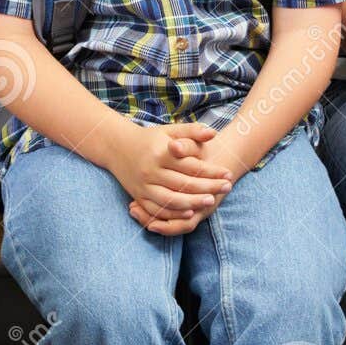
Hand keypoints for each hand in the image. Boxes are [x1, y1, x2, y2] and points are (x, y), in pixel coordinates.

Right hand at [107, 121, 231, 224]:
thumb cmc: (150, 139)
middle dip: (207, 187)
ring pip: (171, 200)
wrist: (117, 147)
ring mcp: (143, 186)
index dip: (211, 171)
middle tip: (227, 187)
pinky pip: (157, 210)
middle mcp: (151, 171)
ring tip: (211, 201)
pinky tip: (190, 213)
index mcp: (161, 154)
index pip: (191, 166)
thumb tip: (213, 134)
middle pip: (184, 184)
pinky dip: (174, 214)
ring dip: (193, 203)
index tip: (228, 173)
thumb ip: (192, 131)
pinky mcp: (138, 197)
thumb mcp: (170, 131)